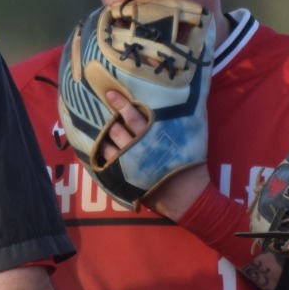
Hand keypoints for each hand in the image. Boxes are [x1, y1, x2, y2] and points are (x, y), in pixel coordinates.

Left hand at [98, 88, 208, 218]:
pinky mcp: (125, 180)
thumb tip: (192, 93)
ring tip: (95, 125)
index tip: (111, 93)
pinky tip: (95, 149)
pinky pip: (107, 166)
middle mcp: (139, 150)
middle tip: (98, 105)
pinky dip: (100, 156)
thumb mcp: (193, 135)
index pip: (134, 117)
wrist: (186, 196)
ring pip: (110, 147)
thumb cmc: (192, 163)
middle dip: (109, 117)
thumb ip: (187, 115)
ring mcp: (130, 166)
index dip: (122, 105)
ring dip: (102, 136)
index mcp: (155, 137)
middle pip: (118, 130)